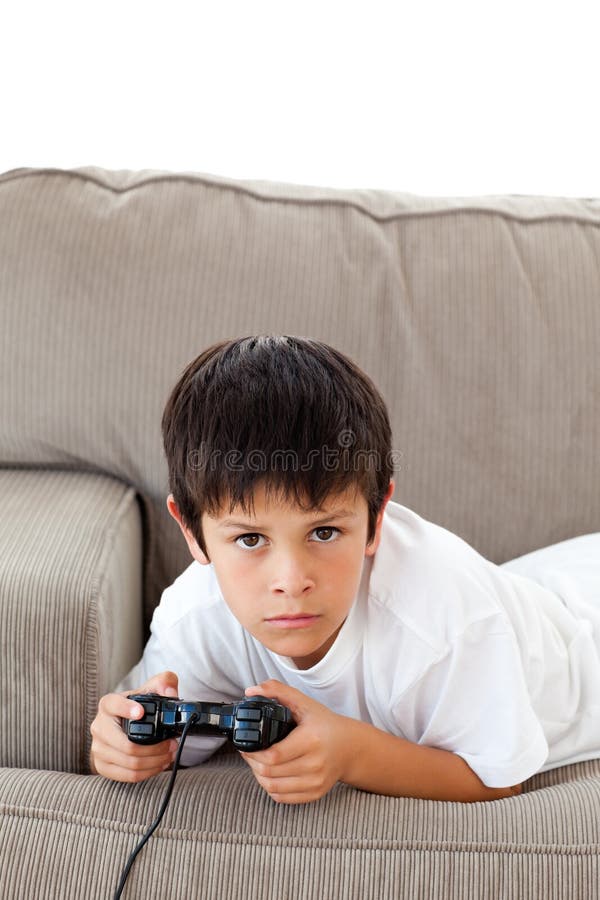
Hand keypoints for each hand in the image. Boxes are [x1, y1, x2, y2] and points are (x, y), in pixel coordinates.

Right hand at [89, 670, 180, 781]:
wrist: (124, 725)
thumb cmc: (138, 706)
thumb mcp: (153, 688)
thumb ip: (165, 682)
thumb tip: (170, 692)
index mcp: (108, 704)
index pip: (113, 705)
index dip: (126, 709)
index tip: (141, 712)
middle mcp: (99, 726)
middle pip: (126, 745)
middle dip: (155, 747)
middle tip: (171, 744)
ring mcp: (98, 748)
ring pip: (130, 762)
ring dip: (154, 761)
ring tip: (169, 754)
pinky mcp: (102, 766)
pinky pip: (127, 775)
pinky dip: (148, 772)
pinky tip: (159, 764)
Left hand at [239, 680, 349, 804]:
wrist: (350, 746)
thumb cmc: (324, 724)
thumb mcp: (303, 702)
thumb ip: (277, 690)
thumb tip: (251, 691)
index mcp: (311, 740)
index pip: (273, 756)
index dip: (254, 753)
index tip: (247, 745)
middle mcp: (315, 764)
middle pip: (270, 773)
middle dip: (253, 763)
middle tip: (249, 753)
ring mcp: (316, 781)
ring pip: (273, 787)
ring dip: (259, 776)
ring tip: (257, 764)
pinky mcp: (315, 793)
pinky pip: (283, 797)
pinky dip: (270, 788)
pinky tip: (270, 775)